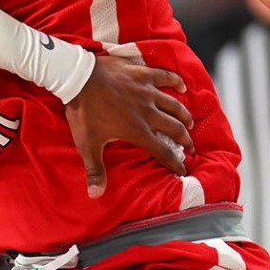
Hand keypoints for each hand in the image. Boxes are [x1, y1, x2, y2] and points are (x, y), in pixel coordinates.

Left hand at [64, 55, 194, 197]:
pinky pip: (165, 76)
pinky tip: (182, 86)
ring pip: (173, 105)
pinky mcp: (142, 74)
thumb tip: (95, 195)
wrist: (78, 79)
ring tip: (189, 123)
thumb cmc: (83, 113)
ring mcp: (147, 92)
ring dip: (184, 115)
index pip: (163, 152)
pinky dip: (176, 81)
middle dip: (185, 140)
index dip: (175, 163)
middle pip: (174, 128)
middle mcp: (148, 113)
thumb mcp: (87, 144)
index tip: (183, 170)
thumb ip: (95, 170)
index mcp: (137, 131)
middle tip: (191, 147)